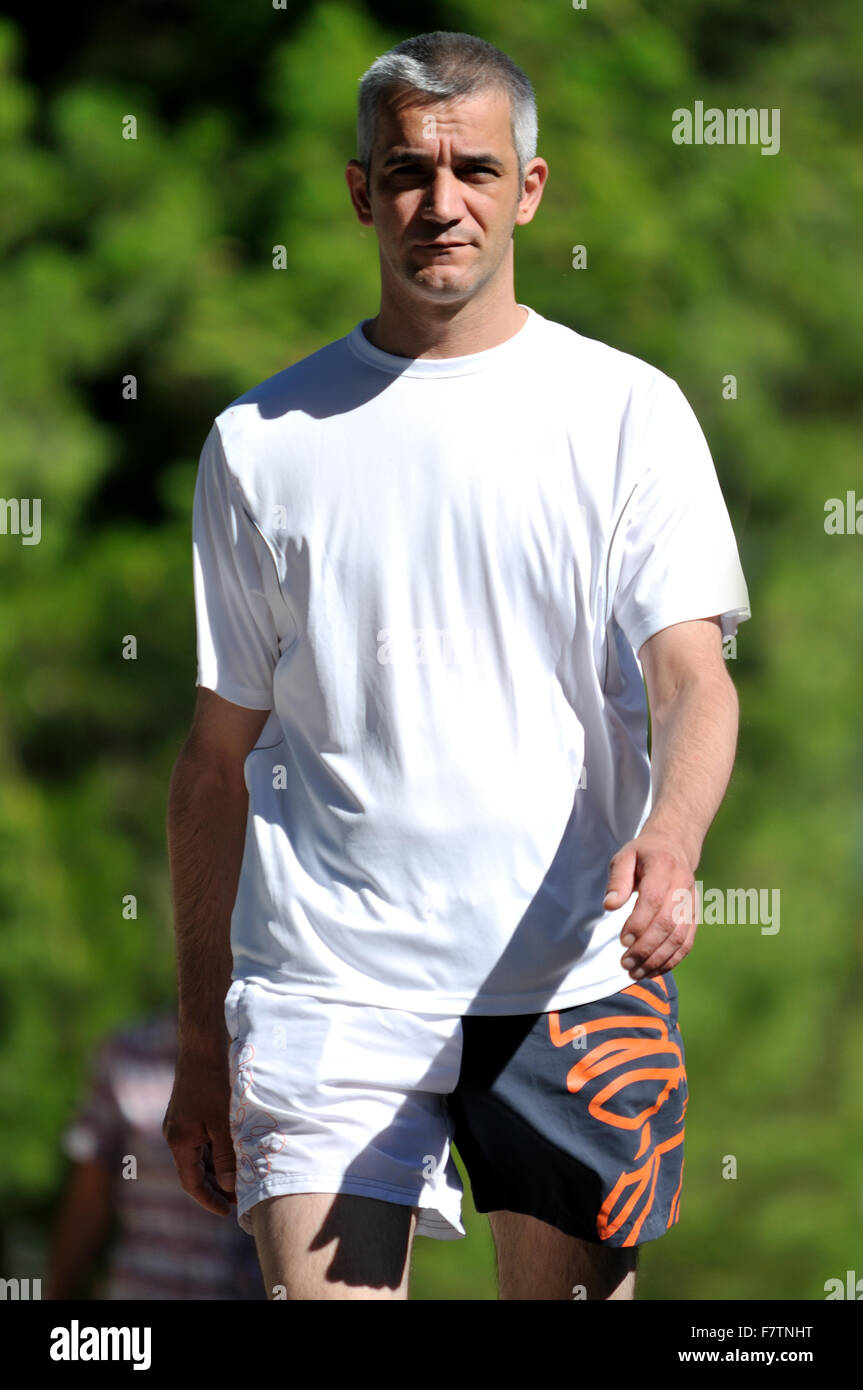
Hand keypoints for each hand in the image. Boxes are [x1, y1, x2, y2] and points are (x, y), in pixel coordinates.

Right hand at [162, 1050, 236, 1215]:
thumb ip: (226, 1156)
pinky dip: (215, 1148)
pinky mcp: (189, 1109)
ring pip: (199, 1154)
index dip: (209, 1199)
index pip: (191, 1182)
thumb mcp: (224, 1122)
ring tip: (242, 1176)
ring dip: (217, 1167)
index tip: (227, 1212)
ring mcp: (181, 1120)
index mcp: (179, 1140)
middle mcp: (175, 1133)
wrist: (203, 1043)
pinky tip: (235, 1149)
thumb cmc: (215, 1081)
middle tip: (241, 1196)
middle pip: (194, 1170)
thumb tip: (230, 1187)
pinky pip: (201, 1138)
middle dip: (216, 1185)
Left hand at [603, 832, 696, 979]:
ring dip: (657, 960)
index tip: (622, 942)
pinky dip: (671, 960)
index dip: (638, 924)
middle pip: (667, 923)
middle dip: (645, 948)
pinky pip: (687, 943)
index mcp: (663, 866)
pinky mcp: (695, 916)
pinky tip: (652, 970)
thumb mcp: (624, 857)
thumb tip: (609, 905)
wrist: (674, 847)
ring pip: (679, 938)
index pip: (653, 900)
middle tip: (625, 963)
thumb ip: (617, 880)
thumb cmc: (643, 855)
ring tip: (635, 973)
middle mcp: (682, 884)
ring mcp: (692, 902)